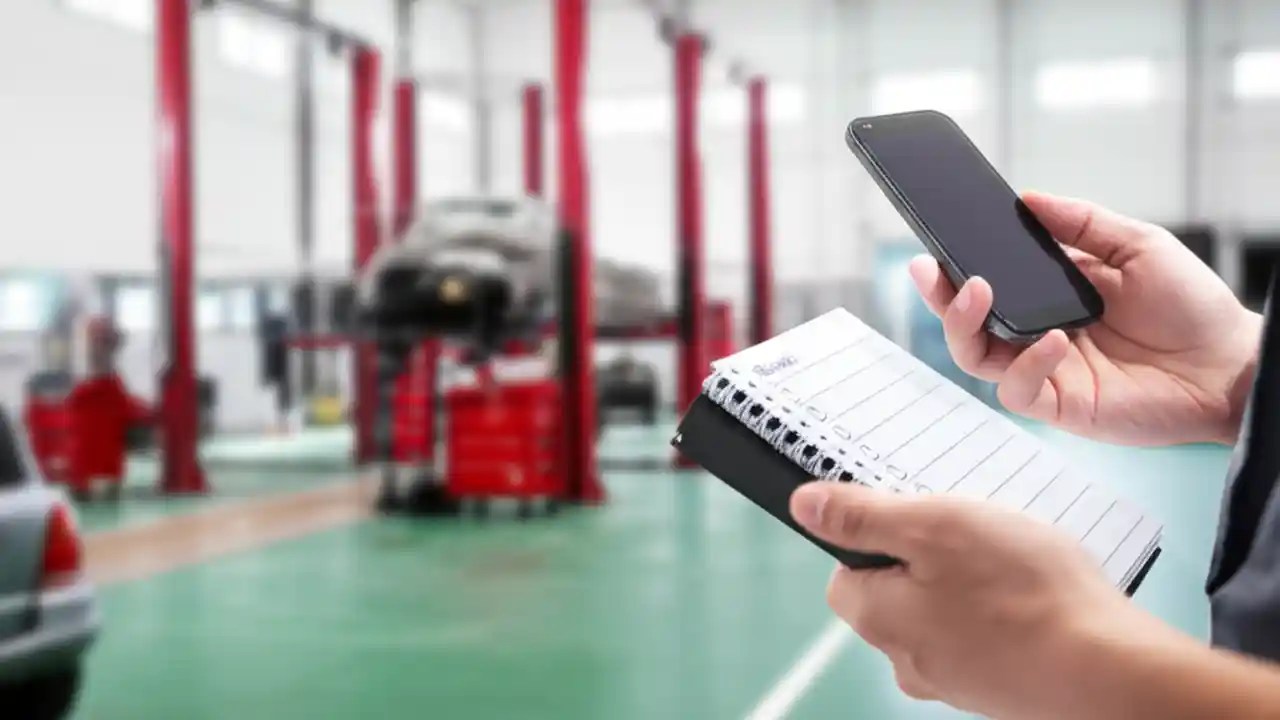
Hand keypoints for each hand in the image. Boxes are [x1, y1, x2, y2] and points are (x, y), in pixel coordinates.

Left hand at [789, 481, 1178, 719]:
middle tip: (974, 535)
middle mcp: (907, 660)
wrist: (1110, 671)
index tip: (917, 518)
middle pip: (896, 593)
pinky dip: (1003, 611)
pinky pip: (984, 635)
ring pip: (943, 613)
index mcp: (879, 620)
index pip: (846, 572)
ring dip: (970, 583)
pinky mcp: (999, 687)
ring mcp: (956, 679)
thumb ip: (862, 516)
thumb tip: (804, 505)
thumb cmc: (1022, 594)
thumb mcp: (931, 526)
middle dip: (930, 557)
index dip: (876, 536)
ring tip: (1012, 564)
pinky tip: (1033, 595)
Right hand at [910, 191, 1260, 445]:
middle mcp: (1038, 334)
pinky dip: (1026, 363)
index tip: (936, 242)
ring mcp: (1046, 371)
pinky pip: (1018, 390)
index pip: (988, 283)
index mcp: (1049, 296)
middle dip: (939, 297)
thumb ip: (1082, 222)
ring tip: (980, 292)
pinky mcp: (1061, 407)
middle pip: (967, 323)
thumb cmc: (1192, 307)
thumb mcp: (1138, 245)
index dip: (956, 267)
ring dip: (965, 325)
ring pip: (977, 356)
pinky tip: (1054, 340)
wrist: (1232, 364)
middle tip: (929, 268)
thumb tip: (1028, 199)